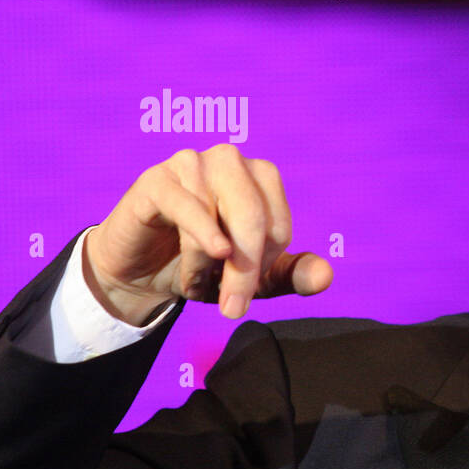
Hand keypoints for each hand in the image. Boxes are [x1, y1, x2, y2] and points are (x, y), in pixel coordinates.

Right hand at [84, 145, 332, 324]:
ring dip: (208, 261)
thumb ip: (293, 275)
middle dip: (245, 268)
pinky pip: (185, 206)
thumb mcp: (255, 278)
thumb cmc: (204, 266)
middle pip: (254, 216)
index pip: (278, 224)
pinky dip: (198, 238)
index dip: (263, 263)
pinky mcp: (157, 179)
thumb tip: (325, 276)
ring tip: (196, 279)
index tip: (244, 285)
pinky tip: (205, 258)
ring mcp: (192, 164)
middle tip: (232, 307)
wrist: (142, 274)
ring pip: (218, 216)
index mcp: (261, 178)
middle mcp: (230, 161)